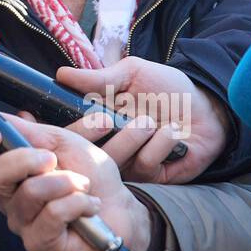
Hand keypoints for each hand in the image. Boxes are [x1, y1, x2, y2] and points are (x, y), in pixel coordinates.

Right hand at [0, 114, 151, 250]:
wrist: (120, 207)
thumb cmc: (90, 175)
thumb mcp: (63, 142)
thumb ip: (31, 131)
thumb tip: (2, 116)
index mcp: (8, 171)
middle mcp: (8, 199)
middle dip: (27, 159)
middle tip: (54, 159)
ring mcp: (22, 223)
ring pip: (30, 192)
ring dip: (66, 182)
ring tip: (82, 186)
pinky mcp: (40, 243)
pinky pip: (53, 214)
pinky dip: (78, 202)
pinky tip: (89, 206)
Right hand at [56, 56, 229, 182]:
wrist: (207, 107)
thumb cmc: (167, 89)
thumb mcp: (132, 74)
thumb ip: (99, 78)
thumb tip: (60, 74)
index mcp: (96, 123)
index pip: (64, 131)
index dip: (51, 127)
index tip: (43, 115)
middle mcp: (106, 146)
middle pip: (78, 152)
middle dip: (88, 131)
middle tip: (104, 117)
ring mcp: (128, 164)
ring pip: (112, 159)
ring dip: (132, 136)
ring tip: (149, 120)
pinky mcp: (151, 177)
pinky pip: (144, 164)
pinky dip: (158, 144)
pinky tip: (171, 132)